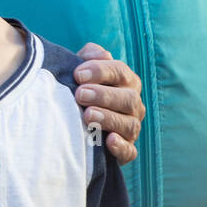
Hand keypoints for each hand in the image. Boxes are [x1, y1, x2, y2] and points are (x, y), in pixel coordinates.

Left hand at [73, 42, 144, 164]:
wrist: (73, 114)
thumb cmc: (79, 84)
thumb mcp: (82, 66)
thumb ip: (90, 55)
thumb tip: (102, 55)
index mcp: (125, 80)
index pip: (120, 72)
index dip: (100, 71)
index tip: (78, 75)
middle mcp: (133, 103)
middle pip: (128, 99)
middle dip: (104, 96)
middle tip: (80, 95)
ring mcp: (131, 126)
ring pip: (130, 124)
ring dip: (109, 119)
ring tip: (88, 116)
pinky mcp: (126, 149)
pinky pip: (130, 151)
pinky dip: (121, 147)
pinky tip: (109, 141)